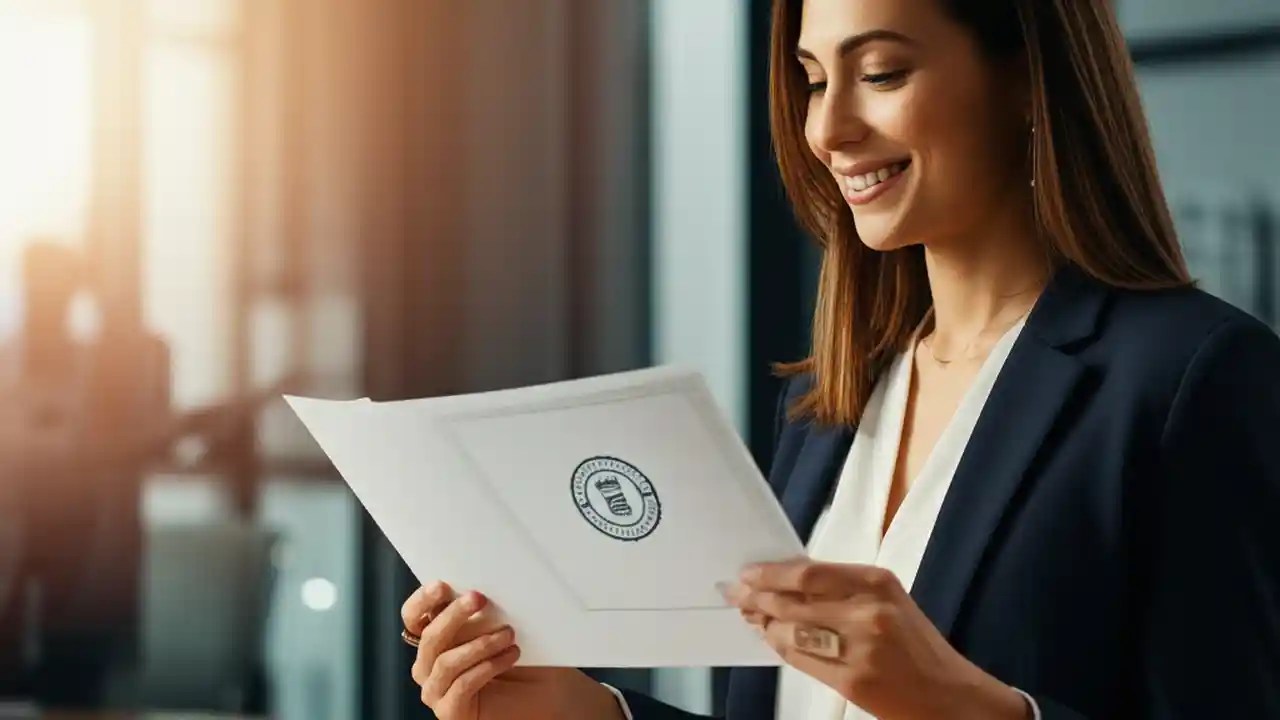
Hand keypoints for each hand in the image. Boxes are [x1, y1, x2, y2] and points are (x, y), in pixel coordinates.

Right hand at [402, 582, 624, 719]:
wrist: (548, 693)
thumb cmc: (521, 655)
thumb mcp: (499, 625)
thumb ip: (482, 610)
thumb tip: (476, 586)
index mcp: (435, 638)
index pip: (414, 617)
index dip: (422, 600)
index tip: (443, 586)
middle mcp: (428, 665)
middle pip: (429, 638)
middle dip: (454, 615)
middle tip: (480, 598)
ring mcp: (436, 691)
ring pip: (446, 662)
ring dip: (480, 644)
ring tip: (509, 633)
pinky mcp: (450, 712)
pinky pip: (461, 685)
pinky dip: (486, 667)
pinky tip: (509, 656)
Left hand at [724, 560, 1028, 719]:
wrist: (949, 696)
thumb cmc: (916, 645)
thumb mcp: (888, 601)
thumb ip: (843, 588)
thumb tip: (787, 580)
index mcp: (877, 582)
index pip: (807, 573)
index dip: (770, 573)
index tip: (747, 572)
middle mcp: (867, 611)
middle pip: (793, 601)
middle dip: (757, 597)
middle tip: (735, 594)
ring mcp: (858, 648)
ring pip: (790, 632)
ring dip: (764, 624)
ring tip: (751, 617)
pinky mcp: (851, 680)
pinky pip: (800, 660)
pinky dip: (780, 649)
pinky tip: (771, 639)